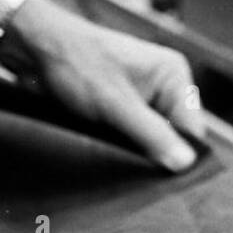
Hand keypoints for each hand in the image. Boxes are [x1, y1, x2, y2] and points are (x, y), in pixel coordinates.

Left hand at [3, 0, 204, 171]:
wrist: (39, 51)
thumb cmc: (78, 65)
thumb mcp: (117, 105)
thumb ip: (152, 135)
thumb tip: (185, 164)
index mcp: (173, 76)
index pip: (192, 131)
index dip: (181, 159)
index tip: (165, 181)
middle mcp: (165, 86)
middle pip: (175, 138)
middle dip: (159, 158)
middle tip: (140, 174)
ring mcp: (147, 98)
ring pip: (156, 142)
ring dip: (142, 156)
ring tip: (124, 162)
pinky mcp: (129, 110)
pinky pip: (139, 139)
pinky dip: (129, 150)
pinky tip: (117, 155)